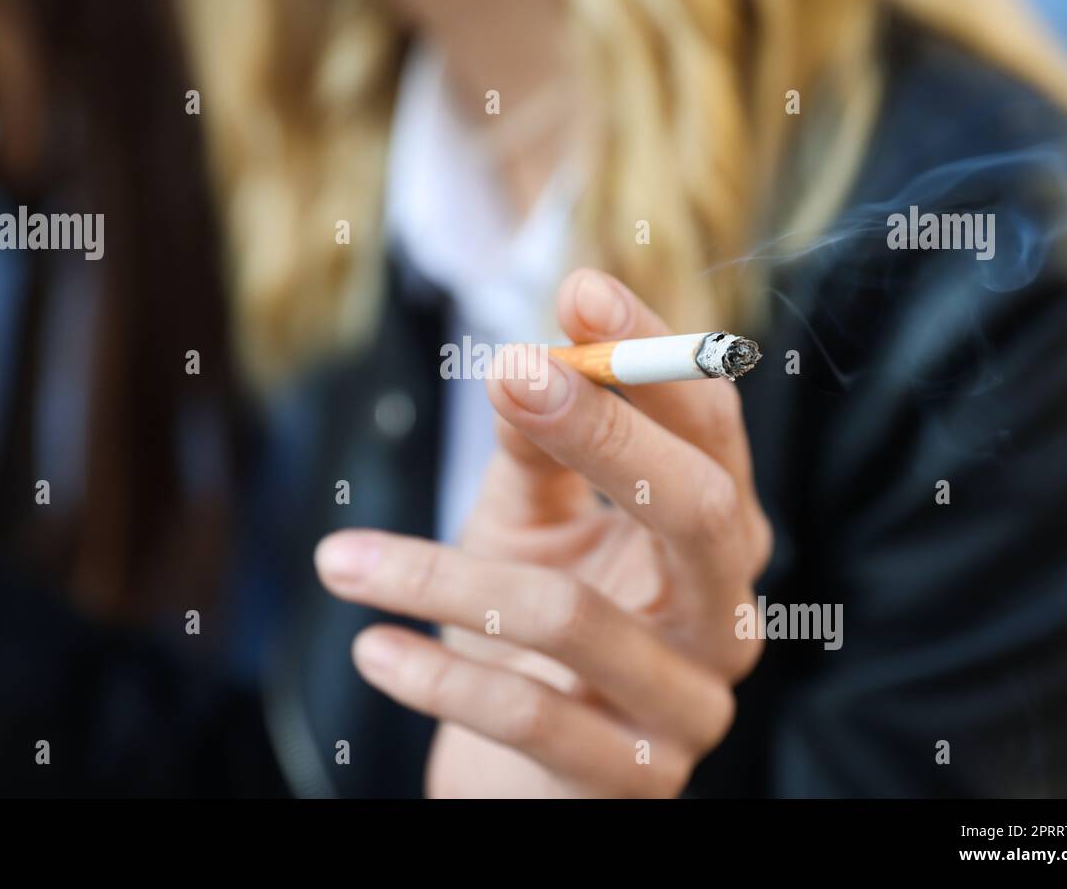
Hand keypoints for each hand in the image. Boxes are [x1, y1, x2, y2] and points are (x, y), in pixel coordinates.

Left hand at [316, 269, 771, 796]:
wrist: (524, 770)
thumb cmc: (533, 622)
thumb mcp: (530, 523)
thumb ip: (537, 449)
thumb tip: (524, 361)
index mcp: (715, 535)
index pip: (710, 429)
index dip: (652, 355)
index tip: (580, 287)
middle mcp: (725, 614)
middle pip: (695, 509)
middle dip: (603, 432)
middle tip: (506, 373)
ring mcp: (688, 706)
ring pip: (573, 616)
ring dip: (442, 576)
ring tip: (341, 560)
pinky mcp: (634, 779)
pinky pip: (530, 717)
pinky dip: (439, 676)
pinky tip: (371, 646)